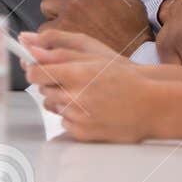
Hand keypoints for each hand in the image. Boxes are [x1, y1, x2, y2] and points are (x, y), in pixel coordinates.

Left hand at [22, 29, 147, 142]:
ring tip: (85, 94)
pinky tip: (91, 110)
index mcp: (76, 74)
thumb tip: (30, 47)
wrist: (150, 106)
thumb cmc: (124, 78)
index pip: (35, 73)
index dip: (34, 69)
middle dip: (52, 84)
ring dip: (62, 99)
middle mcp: (74, 97)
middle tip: (73, 80)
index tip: (38, 68)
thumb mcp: (93, 57)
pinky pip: (64, 122)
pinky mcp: (81, 133)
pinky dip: (72, 116)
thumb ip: (59, 53)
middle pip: (42, 90)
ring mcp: (77, 118)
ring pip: (52, 106)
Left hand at [39, 0, 153, 55]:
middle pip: (47, 1)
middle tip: (70, 18)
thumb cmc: (132, 30)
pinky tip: (70, 45)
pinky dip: (55, 41)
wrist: (136, 55)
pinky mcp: (63, 40)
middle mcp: (74, 3)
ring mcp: (67, 22)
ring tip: (72, 34)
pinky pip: (47, 37)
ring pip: (46, 20)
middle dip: (56, 9)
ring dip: (55, 26)